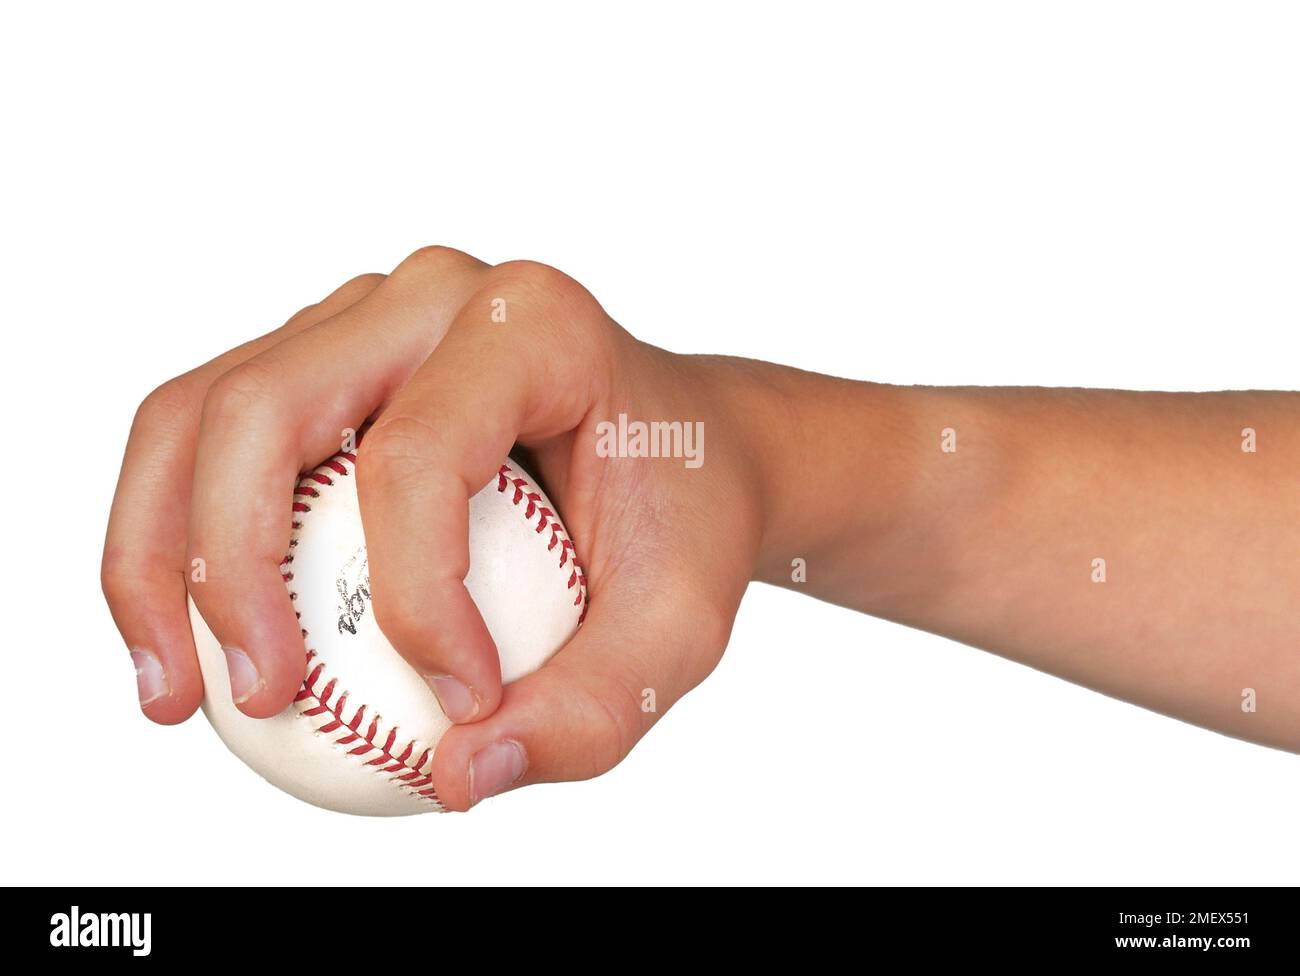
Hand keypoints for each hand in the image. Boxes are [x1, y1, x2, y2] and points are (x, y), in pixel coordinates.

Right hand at [103, 247, 766, 808]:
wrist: (687, 452)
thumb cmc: (683, 525)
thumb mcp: (679, 629)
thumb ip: (591, 710)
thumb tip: (454, 776)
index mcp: (530, 325)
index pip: (416, 459)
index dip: (413, 602)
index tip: (462, 709)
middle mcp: (430, 296)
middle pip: (259, 410)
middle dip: (222, 569)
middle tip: (257, 703)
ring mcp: (363, 319)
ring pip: (197, 416)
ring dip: (154, 558)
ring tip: (174, 695)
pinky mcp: (322, 364)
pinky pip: (210, 444)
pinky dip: (174, 544)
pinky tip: (195, 649)